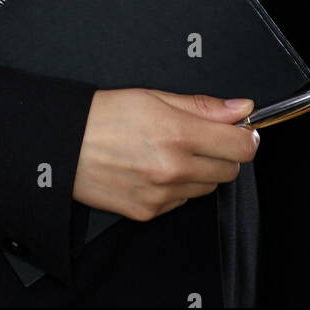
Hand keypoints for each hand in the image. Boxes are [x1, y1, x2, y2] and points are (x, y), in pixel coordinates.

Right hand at [72, 88, 259, 220]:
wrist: (63, 144)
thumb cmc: (104, 115)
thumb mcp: (154, 96)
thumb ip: (203, 106)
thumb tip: (240, 107)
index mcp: (179, 133)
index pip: (241, 146)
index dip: (246, 135)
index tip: (241, 130)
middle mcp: (174, 168)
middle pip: (230, 170)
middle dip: (223, 153)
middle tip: (201, 137)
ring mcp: (162, 195)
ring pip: (207, 187)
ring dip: (200, 171)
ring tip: (171, 151)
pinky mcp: (149, 212)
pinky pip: (181, 202)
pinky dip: (177, 187)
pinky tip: (154, 169)